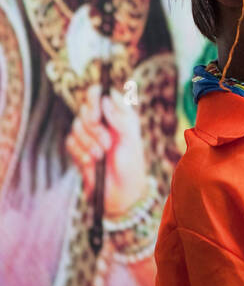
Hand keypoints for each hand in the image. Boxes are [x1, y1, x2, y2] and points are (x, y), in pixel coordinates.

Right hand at [65, 82, 147, 217]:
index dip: (94, 99)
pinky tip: (92, 162)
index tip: (98, 115)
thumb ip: (120, 117)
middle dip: (94, 128)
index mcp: (116, 113)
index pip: (98, 93)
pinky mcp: (78, 148)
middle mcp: (101, 120)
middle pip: (85, 108)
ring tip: (102, 156)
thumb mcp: (131, 138)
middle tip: (107, 143)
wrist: (119, 192)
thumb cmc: (131, 164)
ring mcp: (88, 134)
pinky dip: (80, 153)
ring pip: (76, 126)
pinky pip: (70, 142)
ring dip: (89, 143)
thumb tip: (105, 99)